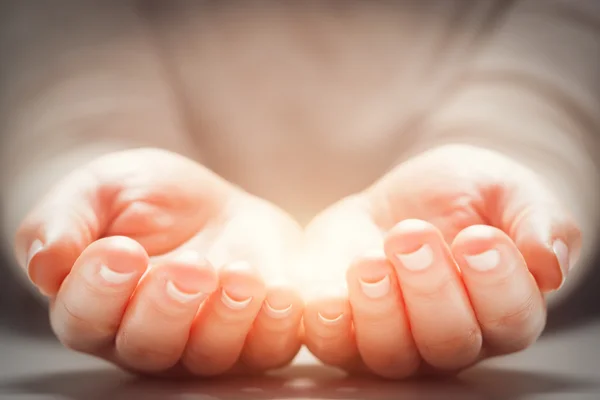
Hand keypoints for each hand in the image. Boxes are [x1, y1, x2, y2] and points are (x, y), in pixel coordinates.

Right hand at [15, 148, 303, 376]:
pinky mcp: (253, 336)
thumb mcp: (103, 189)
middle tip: (188, 266)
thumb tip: (45, 262)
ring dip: (225, 318)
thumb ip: (66, 220)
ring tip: (238, 274)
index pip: (85, 316)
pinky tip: (279, 293)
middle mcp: (147, 335)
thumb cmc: (150, 198)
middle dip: (167, 307)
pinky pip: (265, 349)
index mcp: (98, 304)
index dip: (99, 288)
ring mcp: (203, 343)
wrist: (212, 204)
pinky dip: (275, 327)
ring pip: (207, 355)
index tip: (122, 251)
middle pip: (148, 345)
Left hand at [301, 144, 580, 377]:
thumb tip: (549, 263)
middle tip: (414, 236)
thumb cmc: (460, 196)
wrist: (400, 197)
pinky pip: (335, 345)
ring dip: (380, 308)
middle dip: (431, 289)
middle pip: (448, 342)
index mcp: (502, 309)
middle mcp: (450, 337)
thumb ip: (537, 219)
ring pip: (391, 354)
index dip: (496, 282)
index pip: (510, 318)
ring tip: (372, 259)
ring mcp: (395, 339)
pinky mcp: (345, 328)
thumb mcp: (506, 188)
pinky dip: (330, 326)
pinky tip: (331, 296)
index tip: (477, 238)